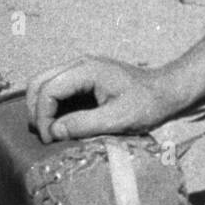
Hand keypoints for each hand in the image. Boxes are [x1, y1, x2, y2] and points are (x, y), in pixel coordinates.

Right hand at [25, 56, 177, 142]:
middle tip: (46, 137)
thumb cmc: (148, 104)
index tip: (50, 139)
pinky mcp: (84, 79)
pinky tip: (62, 125)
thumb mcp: (118, 119)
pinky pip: (58, 89)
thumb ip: (84, 124)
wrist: (167, 92)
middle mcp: (79, 64)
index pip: (47, 89)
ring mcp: (81, 70)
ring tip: (52, 133)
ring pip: (44, 84)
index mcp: (86, 70)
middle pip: (39, 82)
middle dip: (36, 111)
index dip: (42, 116)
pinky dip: (53, 107)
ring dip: (42, 109)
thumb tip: (54, 131)